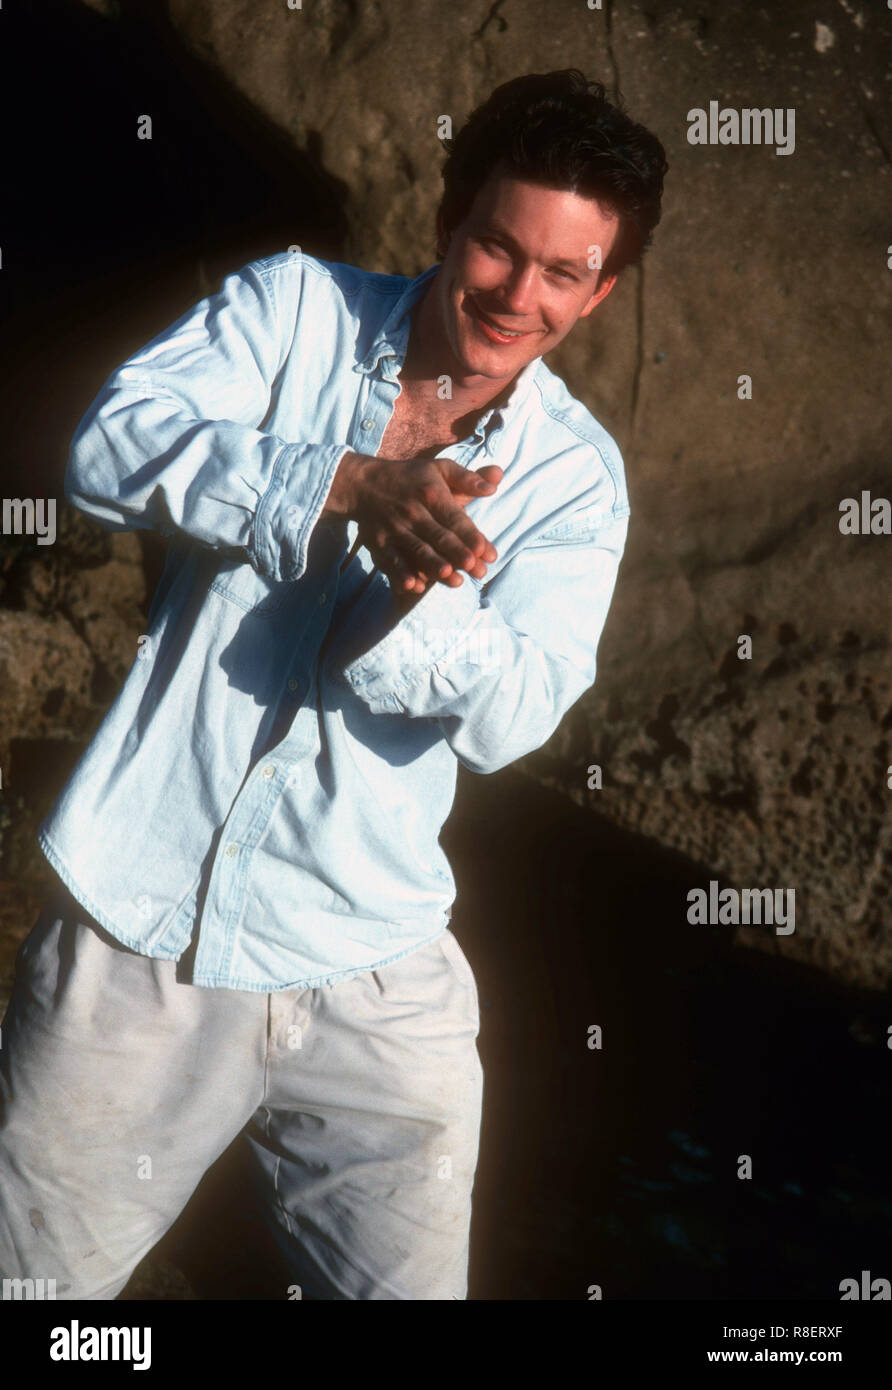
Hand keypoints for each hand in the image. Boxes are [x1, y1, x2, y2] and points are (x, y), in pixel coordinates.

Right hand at [351, 456, 502, 595]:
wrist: (363, 484)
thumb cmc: (410, 478)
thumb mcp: (440, 469)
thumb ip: (469, 477)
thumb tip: (498, 479)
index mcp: (431, 494)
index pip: (454, 518)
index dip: (470, 535)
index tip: (485, 551)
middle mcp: (413, 512)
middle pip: (439, 537)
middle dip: (458, 555)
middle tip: (477, 571)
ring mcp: (394, 529)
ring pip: (417, 550)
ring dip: (434, 566)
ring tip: (453, 580)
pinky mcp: (378, 543)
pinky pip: (390, 560)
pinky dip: (401, 574)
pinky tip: (414, 586)